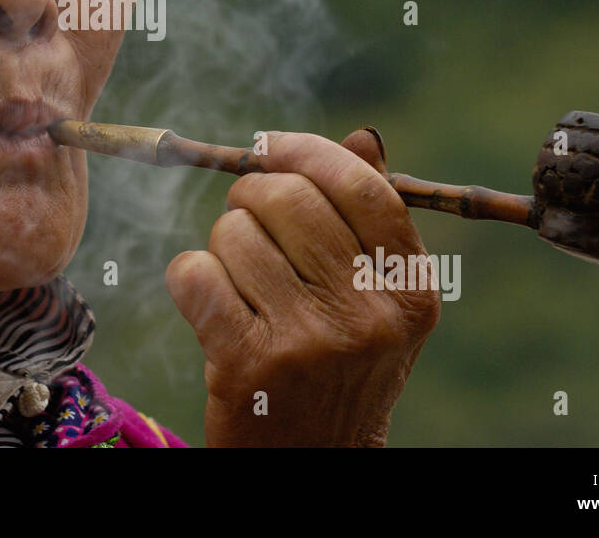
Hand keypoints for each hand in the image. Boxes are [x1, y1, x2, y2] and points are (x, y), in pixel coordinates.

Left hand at [164, 128, 440, 446]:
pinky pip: (194, 273)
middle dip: (250, 195)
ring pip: (234, 233)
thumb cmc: (341, 365)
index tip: (271, 146)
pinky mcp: (249, 364)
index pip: (360, 186)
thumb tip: (362, 138)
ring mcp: (309, 341)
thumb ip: (370, 219)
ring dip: (222, 244)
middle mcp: (368, 315)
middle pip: (288, 198)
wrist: (313, 461)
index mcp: (409, 290)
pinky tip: (208, 304)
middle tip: (246, 217)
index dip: (306, 151)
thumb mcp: (378, 302)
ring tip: (239, 280)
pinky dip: (189, 277)